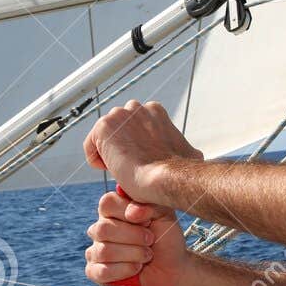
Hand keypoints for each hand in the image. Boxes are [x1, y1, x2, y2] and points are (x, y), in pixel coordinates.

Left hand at [82, 99, 202, 204]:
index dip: (135, 146)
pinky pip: (91, 146)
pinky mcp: (104, 127)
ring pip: (104, 138)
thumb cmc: (179, 171)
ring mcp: (118, 115)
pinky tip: (111, 169)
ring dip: (109, 153)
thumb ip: (183, 148)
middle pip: (117, 129)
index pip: (133, 126)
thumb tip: (195, 154)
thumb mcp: (188, 152)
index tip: (141, 160)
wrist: (167, 178)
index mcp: (154, 110)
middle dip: (120, 146)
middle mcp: (135, 107)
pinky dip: (96, 160)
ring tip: (123, 169)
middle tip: (130, 166)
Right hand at [83, 190, 188, 285]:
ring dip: (133, 254)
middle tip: (150, 240)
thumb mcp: (164, 215)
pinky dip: (125, 270)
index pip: (107, 203)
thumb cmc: (166, 240)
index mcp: (113, 211)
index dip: (127, 212)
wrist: (172, 269)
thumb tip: (131, 212)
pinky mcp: (95, 272)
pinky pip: (102, 271)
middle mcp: (100, 229)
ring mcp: (95, 251)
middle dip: (134, 236)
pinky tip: (136, 268)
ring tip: (147, 255)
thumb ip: (149, 204)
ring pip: (104, 251)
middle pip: (103, 229)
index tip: (147, 221)